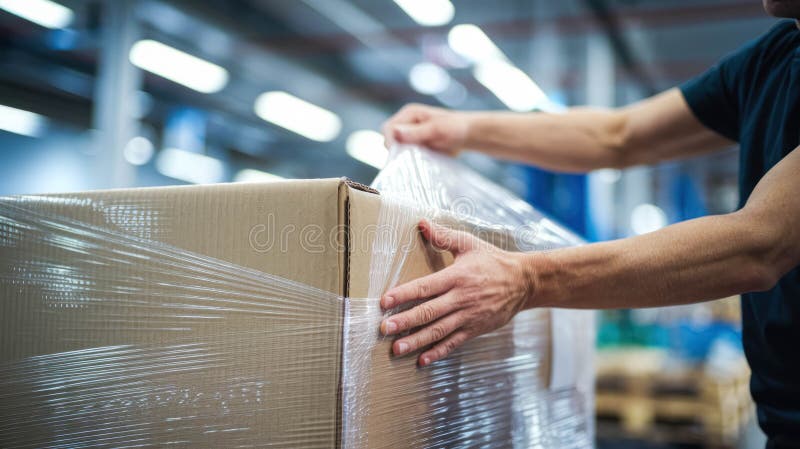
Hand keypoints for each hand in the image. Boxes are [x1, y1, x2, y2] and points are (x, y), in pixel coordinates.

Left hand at [379, 219, 534, 366]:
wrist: (524, 282)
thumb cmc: (493, 261)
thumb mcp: (469, 244)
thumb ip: (444, 236)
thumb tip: (422, 223)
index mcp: (456, 276)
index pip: (425, 286)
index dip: (404, 294)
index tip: (385, 301)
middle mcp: (461, 298)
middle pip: (428, 311)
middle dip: (405, 321)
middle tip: (384, 329)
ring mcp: (468, 316)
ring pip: (438, 331)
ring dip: (416, 341)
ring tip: (397, 349)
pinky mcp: (475, 328)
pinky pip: (454, 342)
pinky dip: (438, 352)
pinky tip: (422, 359)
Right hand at [381, 104, 469, 154]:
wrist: (468, 135)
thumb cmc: (456, 127)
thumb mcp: (437, 129)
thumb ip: (417, 132)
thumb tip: (396, 132)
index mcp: (409, 113)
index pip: (388, 128)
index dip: (390, 141)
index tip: (399, 154)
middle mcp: (407, 123)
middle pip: (389, 139)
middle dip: (396, 150)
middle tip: (410, 159)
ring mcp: (410, 135)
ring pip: (396, 148)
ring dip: (403, 156)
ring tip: (416, 161)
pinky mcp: (415, 145)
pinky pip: (405, 154)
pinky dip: (409, 160)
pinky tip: (419, 164)